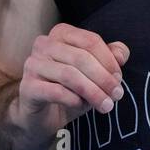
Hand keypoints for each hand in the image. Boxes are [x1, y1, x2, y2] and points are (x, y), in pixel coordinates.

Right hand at [11, 23, 129, 134]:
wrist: (43, 116)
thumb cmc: (71, 90)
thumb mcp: (95, 74)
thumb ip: (110, 59)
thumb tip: (122, 53)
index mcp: (61, 33)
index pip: (91, 41)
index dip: (109, 61)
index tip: (119, 79)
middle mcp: (44, 44)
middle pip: (81, 57)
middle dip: (103, 79)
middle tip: (116, 96)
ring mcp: (32, 64)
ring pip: (69, 75)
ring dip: (92, 92)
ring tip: (105, 105)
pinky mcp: (27, 87)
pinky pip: (55, 91)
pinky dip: (74, 100)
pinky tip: (81, 106)